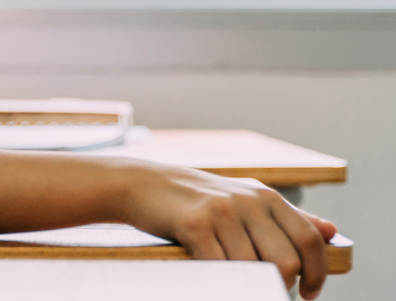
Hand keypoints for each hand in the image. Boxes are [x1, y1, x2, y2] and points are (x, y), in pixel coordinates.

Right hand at [125, 164, 336, 297]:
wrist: (142, 184)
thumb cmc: (196, 199)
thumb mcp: (245, 200)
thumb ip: (288, 218)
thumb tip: (332, 231)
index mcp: (266, 196)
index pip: (309, 239)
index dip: (317, 272)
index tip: (310, 294)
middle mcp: (248, 201)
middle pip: (286, 260)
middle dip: (281, 286)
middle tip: (267, 292)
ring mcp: (221, 211)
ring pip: (253, 268)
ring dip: (249, 287)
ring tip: (240, 287)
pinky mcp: (195, 224)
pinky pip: (221, 267)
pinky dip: (223, 283)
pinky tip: (217, 283)